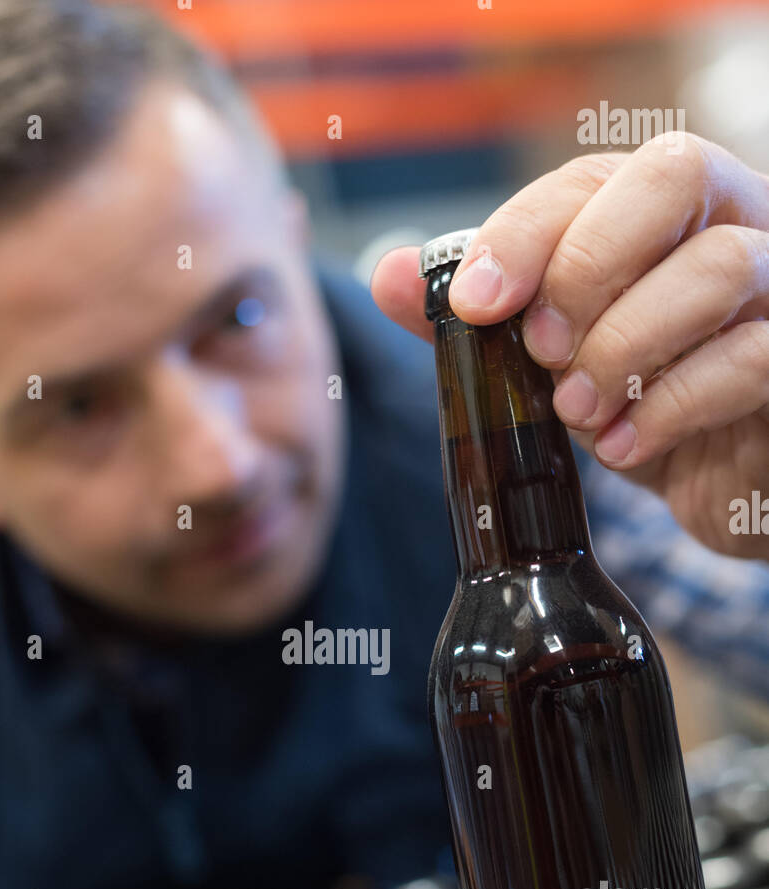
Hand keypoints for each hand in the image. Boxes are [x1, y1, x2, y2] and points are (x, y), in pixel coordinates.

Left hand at [370, 136, 768, 560]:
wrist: (726, 477)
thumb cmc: (640, 397)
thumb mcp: (555, 361)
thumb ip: (482, 320)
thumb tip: (390, 276)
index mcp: (661, 208)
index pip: (594, 176)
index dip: (526, 230)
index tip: (473, 302)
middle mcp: (731, 222)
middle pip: (672, 177)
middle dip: (585, 266)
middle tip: (540, 351)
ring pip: (717, 267)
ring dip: (624, 345)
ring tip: (576, 412)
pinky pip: (749, 359)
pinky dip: (669, 407)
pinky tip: (622, 445)